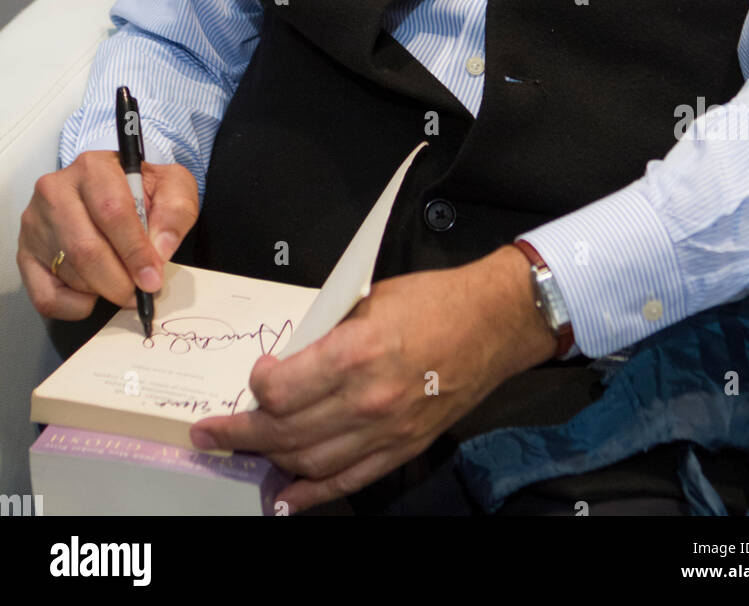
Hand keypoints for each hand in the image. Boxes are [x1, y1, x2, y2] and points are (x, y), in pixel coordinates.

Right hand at [17, 150, 198, 319]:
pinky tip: (95, 290)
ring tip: (122, 280)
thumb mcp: (172, 186)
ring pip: (70, 273)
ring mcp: (35, 224)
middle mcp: (56, 191)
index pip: (112, 212)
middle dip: (119, 280)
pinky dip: (77, 305)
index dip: (135, 251)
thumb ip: (175, 211)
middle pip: (85, 249)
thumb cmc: (141, 190)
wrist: (114, 190)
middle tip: (139, 293)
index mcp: (93, 167)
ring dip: (103, 289)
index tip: (152, 278)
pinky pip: (47, 298)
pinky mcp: (25, 254)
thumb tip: (160, 249)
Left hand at [189, 245, 556, 511]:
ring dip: (268, 460)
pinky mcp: (402, 448)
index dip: (257, 385)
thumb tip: (289, 356)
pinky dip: (310, 494)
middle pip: (285, 431)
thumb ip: (326, 333)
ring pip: (309, 462)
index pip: (282, 389)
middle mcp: (368, 399)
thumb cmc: (436, 301)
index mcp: (357, 352)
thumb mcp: (369, 299)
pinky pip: (346, 481)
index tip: (255, 375)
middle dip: (240, 433)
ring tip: (241, 453)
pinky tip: (284, 495)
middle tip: (210, 432)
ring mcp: (386, 430)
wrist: (493, 323)